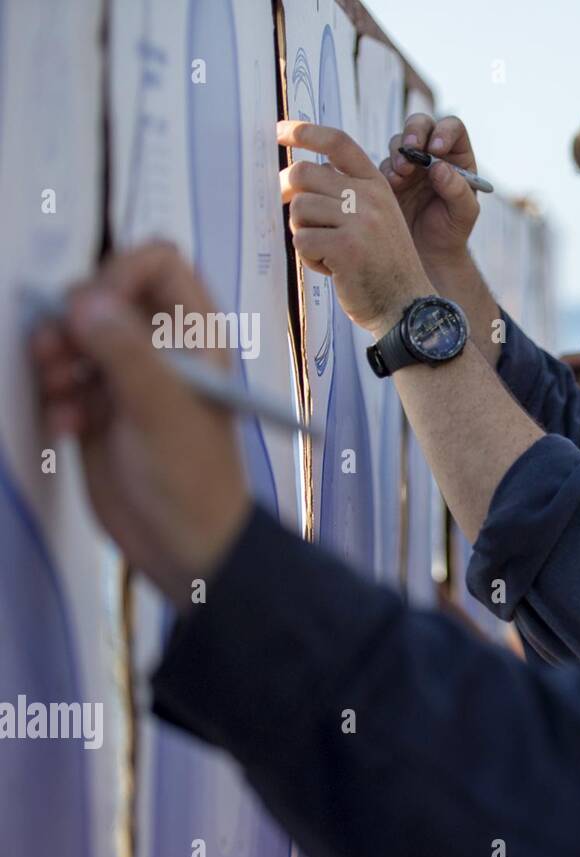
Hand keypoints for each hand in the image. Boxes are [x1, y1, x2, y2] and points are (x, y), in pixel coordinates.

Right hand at [32, 243, 251, 606]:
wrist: (185, 546)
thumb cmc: (192, 479)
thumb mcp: (161, 411)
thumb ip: (125, 352)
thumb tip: (83, 300)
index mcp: (197, 335)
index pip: (158, 261)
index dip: (120, 272)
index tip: (96, 310)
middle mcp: (164, 347)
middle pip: (104, 292)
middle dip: (73, 318)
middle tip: (60, 354)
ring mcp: (130, 376)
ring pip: (76, 333)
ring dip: (56, 356)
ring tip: (61, 391)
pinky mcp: (100, 408)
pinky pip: (63, 377)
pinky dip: (56, 395)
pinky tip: (67, 427)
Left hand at [278, 120, 430, 335]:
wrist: (407, 306)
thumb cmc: (383, 265)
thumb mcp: (375, 218)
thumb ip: (346, 193)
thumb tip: (293, 177)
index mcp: (377, 184)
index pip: (338, 141)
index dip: (304, 131)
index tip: (278, 132)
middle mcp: (370, 196)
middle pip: (303, 173)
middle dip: (289, 195)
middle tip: (296, 218)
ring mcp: (359, 221)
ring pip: (299, 209)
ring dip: (303, 233)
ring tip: (326, 251)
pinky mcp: (345, 247)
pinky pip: (302, 241)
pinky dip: (309, 258)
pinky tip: (331, 268)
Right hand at [379, 114, 480, 269]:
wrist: (428, 253)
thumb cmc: (452, 231)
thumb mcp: (464, 214)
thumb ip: (458, 191)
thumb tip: (440, 167)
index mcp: (457, 156)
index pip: (452, 128)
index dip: (444, 131)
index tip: (437, 148)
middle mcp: (432, 153)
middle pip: (421, 124)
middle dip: (414, 131)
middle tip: (411, 148)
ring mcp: (409, 163)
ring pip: (399, 141)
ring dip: (399, 153)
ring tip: (403, 174)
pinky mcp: (388, 176)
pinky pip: (382, 163)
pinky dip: (386, 170)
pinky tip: (393, 185)